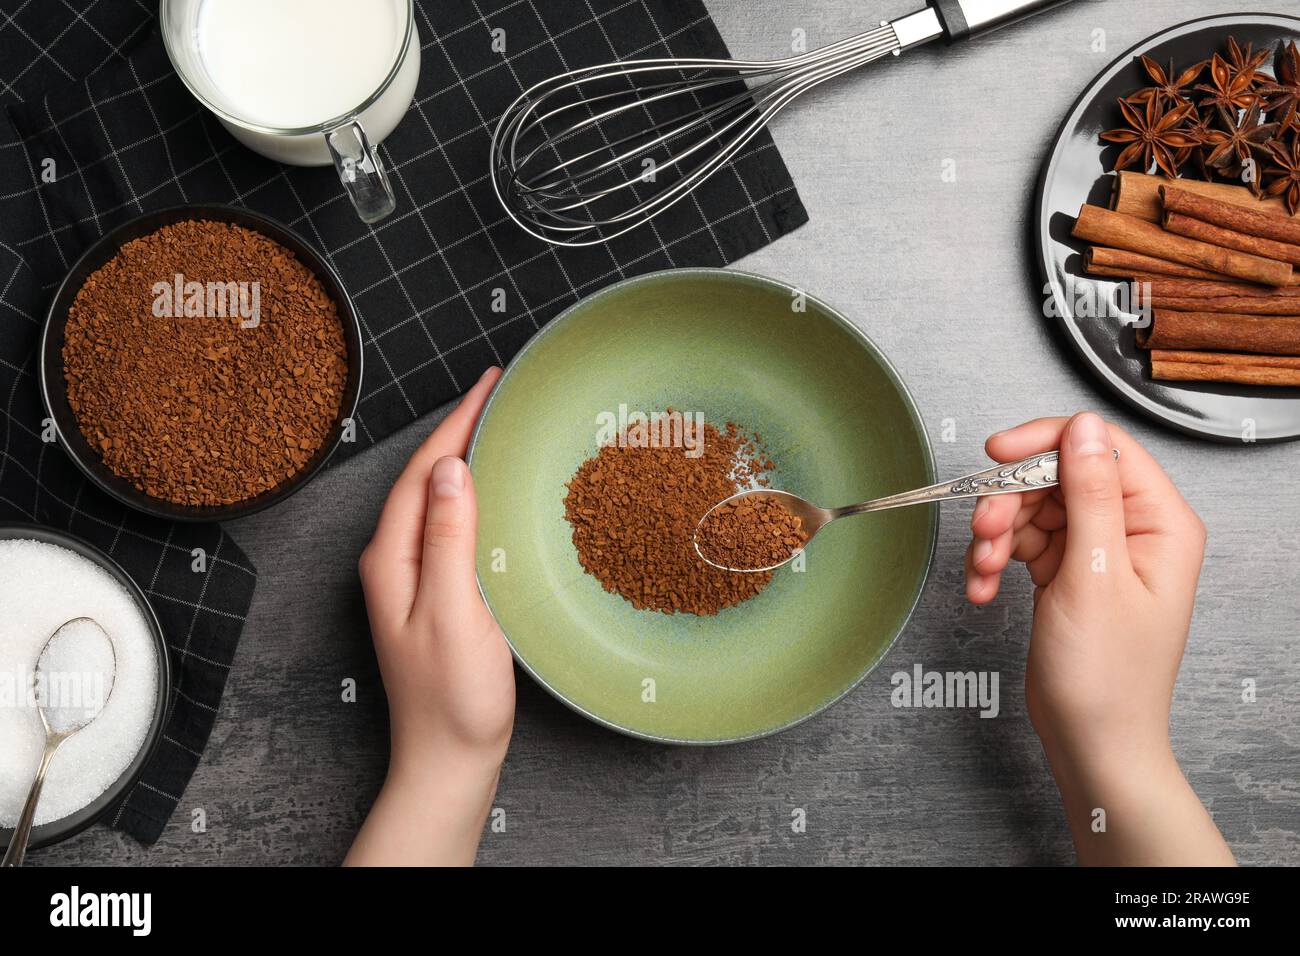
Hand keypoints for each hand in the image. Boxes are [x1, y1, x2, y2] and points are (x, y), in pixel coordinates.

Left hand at [345, 367, 513, 865]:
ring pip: (439, 501)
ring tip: (501, 428)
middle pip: (426, 479)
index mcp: (392, 558)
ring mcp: (414, 579)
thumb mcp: (453, 611)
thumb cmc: (451, 698)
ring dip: (468, 461)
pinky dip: (476, 499)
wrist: (449, 758)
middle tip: (501, 394)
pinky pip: (454, 528)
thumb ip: (449, 538)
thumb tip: (450, 468)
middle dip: (461, 431)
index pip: (422, 471)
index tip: (489, 385)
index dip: (456, 423)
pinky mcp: (437, 595)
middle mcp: (395, 562)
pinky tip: (499, 495)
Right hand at [965, 412, 1232, 865]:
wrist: (1092, 742)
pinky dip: (995, 562)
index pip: (1101, 447)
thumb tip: (1083, 428)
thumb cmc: (1107, 677)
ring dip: (996, 536)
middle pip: (1057, 478)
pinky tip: (983, 589)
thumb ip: (1090, 493)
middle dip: (1010, 502)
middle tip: (983, 531)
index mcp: (1159, 522)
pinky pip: (1022, 544)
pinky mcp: (1067, 573)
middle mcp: (1131, 530)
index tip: (997, 453)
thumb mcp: (1093, 574)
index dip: (1045, 442)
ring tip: (981, 571)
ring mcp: (1097, 552)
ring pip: (1032, 510)